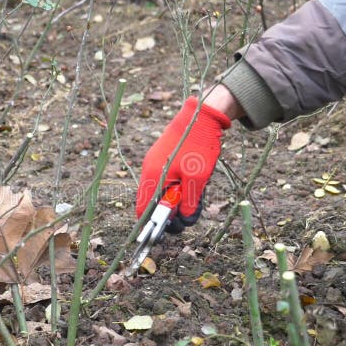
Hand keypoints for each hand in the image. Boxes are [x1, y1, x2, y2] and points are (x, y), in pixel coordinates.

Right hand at [136, 96, 230, 232]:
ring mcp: (154, 163)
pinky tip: (192, 183)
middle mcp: (149, 170)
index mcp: (153, 176)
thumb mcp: (198, 178)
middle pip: (152, 202)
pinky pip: (165, 180)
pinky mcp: (162, 158)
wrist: (201, 115)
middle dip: (170, 211)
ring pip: (161, 191)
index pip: (144, 209)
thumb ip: (189, 202)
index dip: (153, 223)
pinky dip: (177, 186)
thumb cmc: (199, 145)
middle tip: (190, 211)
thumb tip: (184, 220)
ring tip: (195, 193)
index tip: (169, 229)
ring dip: (176, 198)